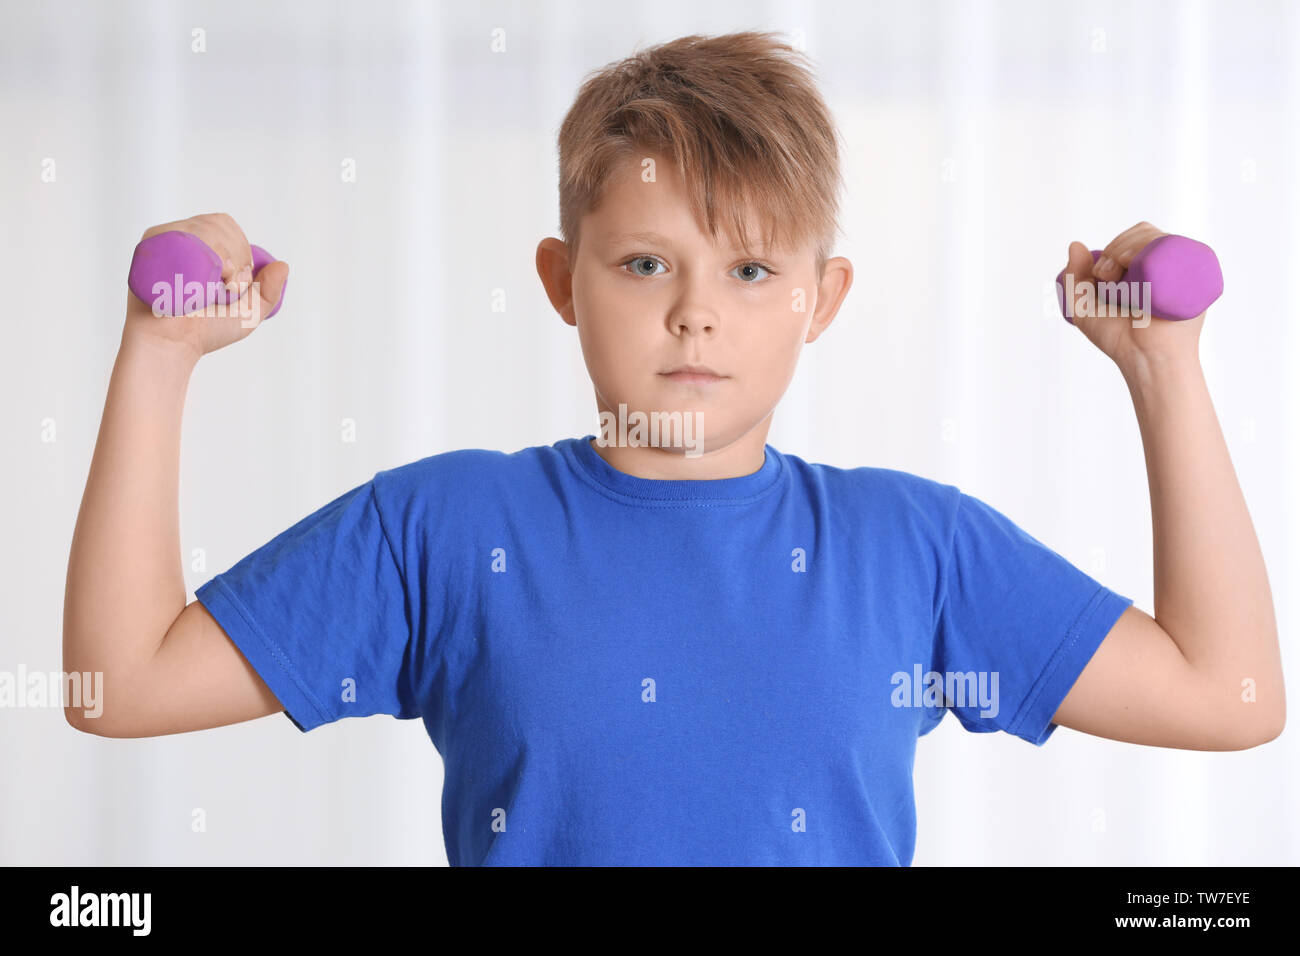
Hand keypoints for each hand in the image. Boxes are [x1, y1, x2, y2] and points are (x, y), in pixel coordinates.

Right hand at [123, 213, 289, 363]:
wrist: (173, 344)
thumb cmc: (206, 331)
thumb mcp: (248, 313)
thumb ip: (269, 291)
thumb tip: (283, 265)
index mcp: (200, 248)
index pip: (225, 226)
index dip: (240, 248)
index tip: (237, 281)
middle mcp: (181, 241)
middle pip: (218, 224)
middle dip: (237, 255)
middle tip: (228, 289)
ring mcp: (165, 243)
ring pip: (205, 229)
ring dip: (224, 259)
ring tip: (214, 290)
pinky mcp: (151, 248)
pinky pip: (182, 235)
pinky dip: (205, 254)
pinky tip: (207, 280)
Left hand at [1060, 221, 1203, 369]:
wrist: (1144, 357)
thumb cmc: (1118, 336)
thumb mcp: (1084, 305)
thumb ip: (1076, 276)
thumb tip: (1076, 244)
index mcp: (1145, 267)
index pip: (1132, 237)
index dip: (1112, 248)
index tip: (1100, 276)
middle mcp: (1165, 264)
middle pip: (1143, 232)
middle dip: (1116, 249)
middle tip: (1108, 281)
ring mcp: (1182, 268)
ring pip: (1156, 238)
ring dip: (1129, 251)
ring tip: (1121, 285)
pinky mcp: (1197, 274)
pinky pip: (1177, 248)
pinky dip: (1152, 252)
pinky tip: (1139, 273)